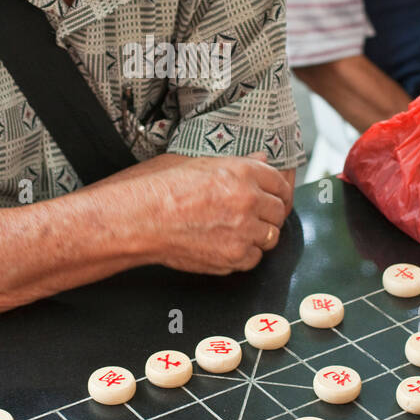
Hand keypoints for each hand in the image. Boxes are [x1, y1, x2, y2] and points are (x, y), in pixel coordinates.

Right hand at [115, 150, 291, 274]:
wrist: (139, 218)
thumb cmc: (159, 188)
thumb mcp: (198, 162)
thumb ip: (237, 163)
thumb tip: (260, 161)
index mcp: (241, 172)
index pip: (279, 182)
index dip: (276, 190)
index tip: (272, 195)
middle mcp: (248, 200)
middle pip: (279, 211)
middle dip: (269, 213)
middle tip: (254, 215)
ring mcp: (242, 230)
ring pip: (270, 237)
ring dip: (259, 235)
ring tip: (239, 230)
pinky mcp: (232, 256)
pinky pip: (254, 258)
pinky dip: (245, 254)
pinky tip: (228, 244)